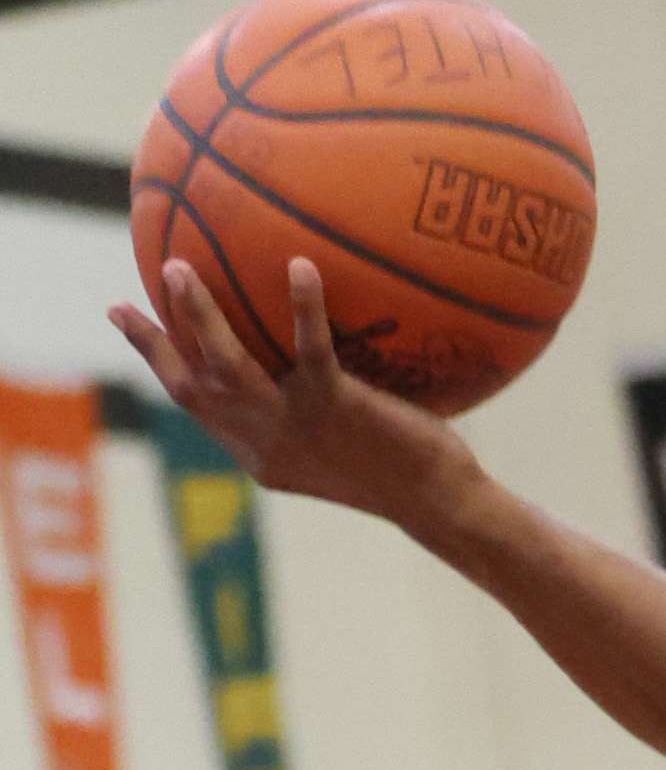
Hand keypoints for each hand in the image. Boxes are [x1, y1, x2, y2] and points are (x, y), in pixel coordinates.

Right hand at [109, 259, 480, 528]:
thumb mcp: (340, 446)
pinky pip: (313, 349)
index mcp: (260, 451)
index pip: (195, 402)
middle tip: (133, 293)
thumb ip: (308, 410)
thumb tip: (303, 357)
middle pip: (193, 385)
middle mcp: (266, 441)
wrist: (437, 504)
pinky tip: (301, 265)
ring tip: (178, 267)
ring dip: (198, 316)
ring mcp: (297, 425)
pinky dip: (304, 307)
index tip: (124, 315)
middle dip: (156, 339)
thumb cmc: (401, 472)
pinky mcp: (336, 408)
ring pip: (228, 365)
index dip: (157, 359)